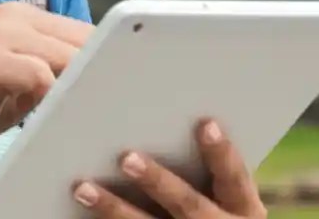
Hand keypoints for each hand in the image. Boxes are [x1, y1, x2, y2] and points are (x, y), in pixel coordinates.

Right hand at [0, 1, 91, 172]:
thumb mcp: (25, 81)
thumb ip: (56, 66)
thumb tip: (108, 70)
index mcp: (19, 14)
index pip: (82, 31)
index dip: (104, 61)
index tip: (118, 87)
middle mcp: (8, 14)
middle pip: (79, 41)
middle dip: (95, 74)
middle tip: (106, 103)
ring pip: (65, 57)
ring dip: (75, 88)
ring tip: (76, 113)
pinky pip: (42, 76)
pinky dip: (50, 99)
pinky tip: (41, 115)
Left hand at [73, 119, 267, 218]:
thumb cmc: (220, 205)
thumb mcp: (228, 194)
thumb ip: (209, 164)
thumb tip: (181, 111)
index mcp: (242, 206)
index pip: (233, 176)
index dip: (221, 151)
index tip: (206, 123)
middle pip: (187, 204)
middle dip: (157, 181)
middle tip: (126, 157)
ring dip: (114, 208)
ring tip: (83, 187)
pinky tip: (76, 210)